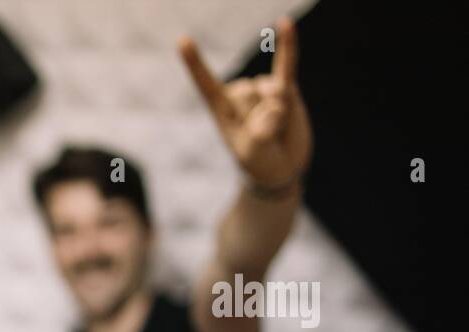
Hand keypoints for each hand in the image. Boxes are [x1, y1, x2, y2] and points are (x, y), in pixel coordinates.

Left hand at [179, 17, 311, 188]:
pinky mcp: (286, 87)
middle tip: (262, 138)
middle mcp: (239, 93)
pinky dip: (288, 44)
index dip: (195, 63)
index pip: (206, 83)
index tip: (183, 40)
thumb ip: (261, 134)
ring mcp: (262, 88)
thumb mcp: (254, 154)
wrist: (281, 166)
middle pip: (248, 92)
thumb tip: (276, 105)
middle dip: (259, 119)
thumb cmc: (259, 162)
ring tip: (276, 131)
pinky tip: (284, 23)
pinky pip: (288, 63)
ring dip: (278, 116)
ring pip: (272, 92)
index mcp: (221, 108)